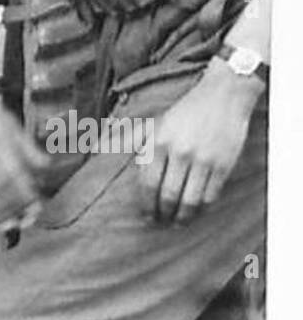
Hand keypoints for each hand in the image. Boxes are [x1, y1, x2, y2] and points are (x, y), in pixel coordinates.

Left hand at [137, 60, 260, 223]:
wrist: (224, 95)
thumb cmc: (184, 113)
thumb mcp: (153, 124)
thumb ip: (127, 139)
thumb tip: (95, 147)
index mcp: (158, 144)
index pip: (147, 185)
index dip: (146, 206)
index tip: (146, 217)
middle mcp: (179, 152)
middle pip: (167, 196)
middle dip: (163, 215)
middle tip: (161, 224)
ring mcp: (202, 159)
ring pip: (190, 200)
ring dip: (182, 217)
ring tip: (178, 223)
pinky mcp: (223, 164)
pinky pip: (210, 195)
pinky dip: (202, 208)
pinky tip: (197, 211)